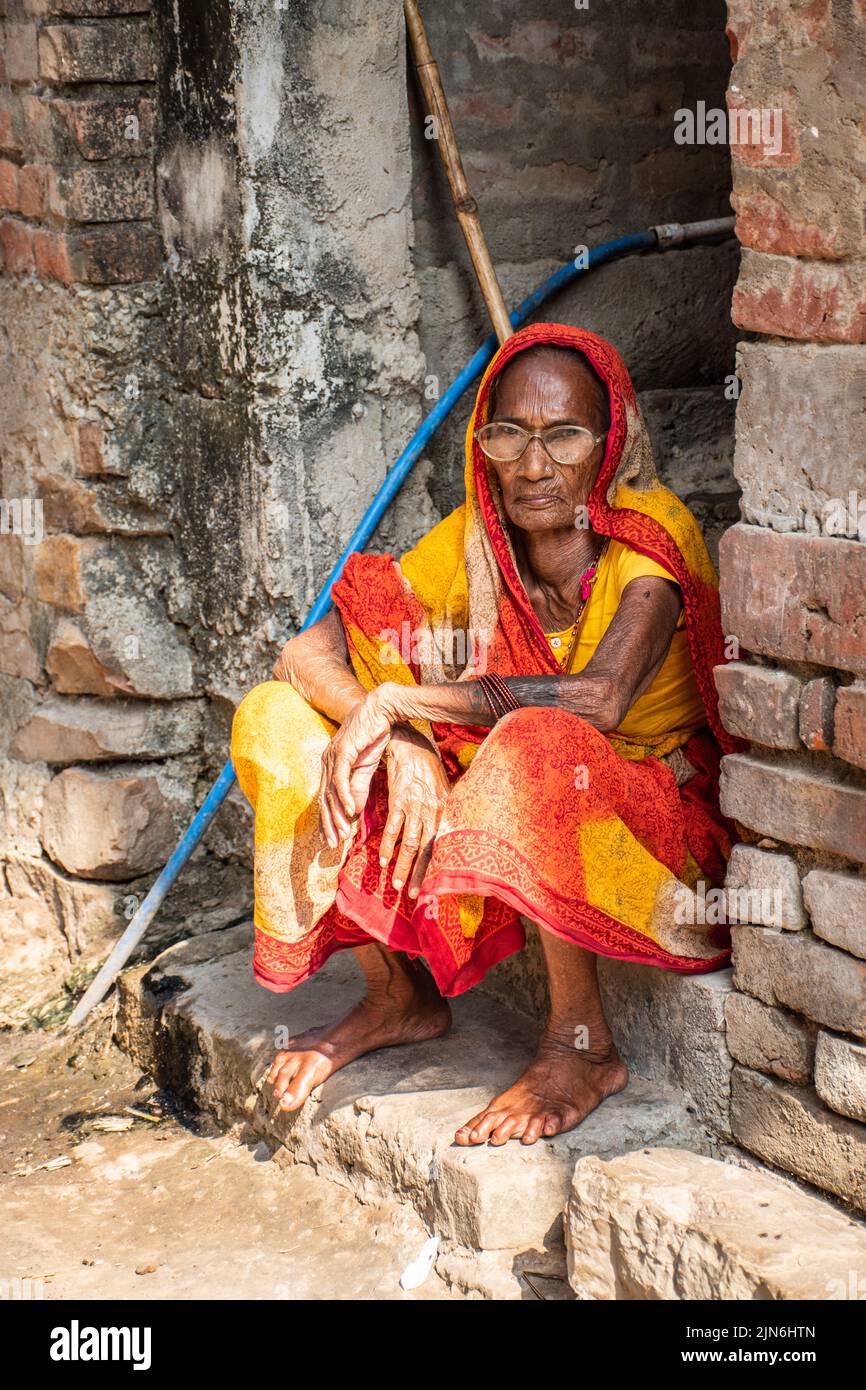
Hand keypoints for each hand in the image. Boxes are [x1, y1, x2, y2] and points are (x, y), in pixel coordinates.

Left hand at [318, 687, 392, 846]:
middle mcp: (328, 761)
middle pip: (324, 799)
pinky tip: (349, 811)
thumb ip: (359, 788)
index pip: (326, 798)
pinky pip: (340, 778)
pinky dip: (344, 796)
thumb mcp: (367, 767)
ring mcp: (333, 756)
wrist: (381, 709)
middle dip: (328, 824)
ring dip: (336, 815)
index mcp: (332, 765)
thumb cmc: (374, 735)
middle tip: (332, 844)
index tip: (331, 839)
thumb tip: (354, 811)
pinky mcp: (343, 750)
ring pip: (331, 792)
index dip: (327, 820)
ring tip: (341, 834)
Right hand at [380, 726, 449, 898]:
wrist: (412, 748)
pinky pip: (392, 827)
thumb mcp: (446, 792)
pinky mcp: (398, 800)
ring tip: (395, 885)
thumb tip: (453, 835)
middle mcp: (432, 812)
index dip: (436, 869)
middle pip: (426, 851)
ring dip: (401, 866)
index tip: (433, 889)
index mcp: (446, 812)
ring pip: (409, 843)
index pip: (442, 847)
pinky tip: (382, 860)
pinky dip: (387, 845)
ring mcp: (415, 807)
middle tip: (412, 895)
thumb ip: (448, 814)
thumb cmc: (431, 771)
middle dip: (418, 875)